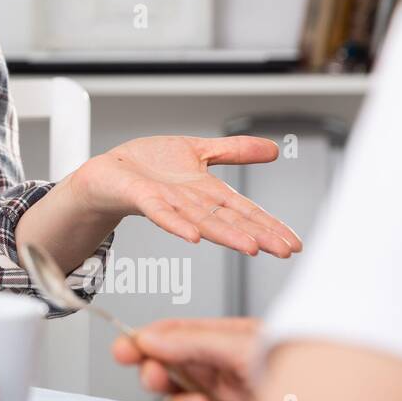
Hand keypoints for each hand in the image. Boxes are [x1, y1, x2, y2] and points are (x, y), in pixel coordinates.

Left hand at [72, 135, 301, 256]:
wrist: (107, 172)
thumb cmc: (148, 166)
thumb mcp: (198, 151)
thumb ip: (234, 151)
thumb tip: (272, 149)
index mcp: (206, 192)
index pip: (244, 209)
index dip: (270, 224)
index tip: (294, 242)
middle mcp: (190, 203)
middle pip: (229, 219)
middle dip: (258, 234)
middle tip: (285, 251)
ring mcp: (168, 202)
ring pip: (201, 220)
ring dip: (226, 234)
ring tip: (251, 248)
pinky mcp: (143, 198)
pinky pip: (160, 213)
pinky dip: (175, 224)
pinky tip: (191, 236)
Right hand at [112, 316, 259, 400]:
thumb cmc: (311, 379)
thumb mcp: (246, 344)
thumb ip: (194, 341)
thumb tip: (151, 338)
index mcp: (237, 346)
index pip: (183, 338)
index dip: (150, 340)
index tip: (125, 345)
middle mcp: (233, 380)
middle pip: (175, 374)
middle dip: (157, 373)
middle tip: (150, 374)